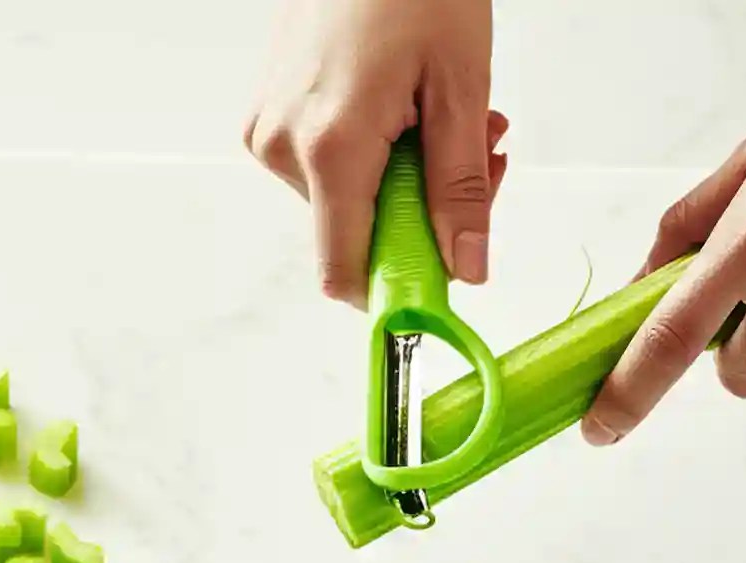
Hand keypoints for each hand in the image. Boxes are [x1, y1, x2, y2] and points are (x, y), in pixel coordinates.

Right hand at [243, 0, 507, 307]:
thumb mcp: (462, 91)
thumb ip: (461, 189)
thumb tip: (465, 267)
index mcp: (330, 147)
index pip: (345, 270)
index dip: (397, 288)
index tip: (443, 278)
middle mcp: (283, 147)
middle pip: (356, 234)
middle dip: (423, 213)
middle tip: (477, 156)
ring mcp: (269, 129)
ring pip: (347, 201)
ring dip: (405, 179)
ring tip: (441, 117)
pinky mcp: (269, 114)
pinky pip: (327, 167)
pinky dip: (375, 156)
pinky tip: (405, 111)